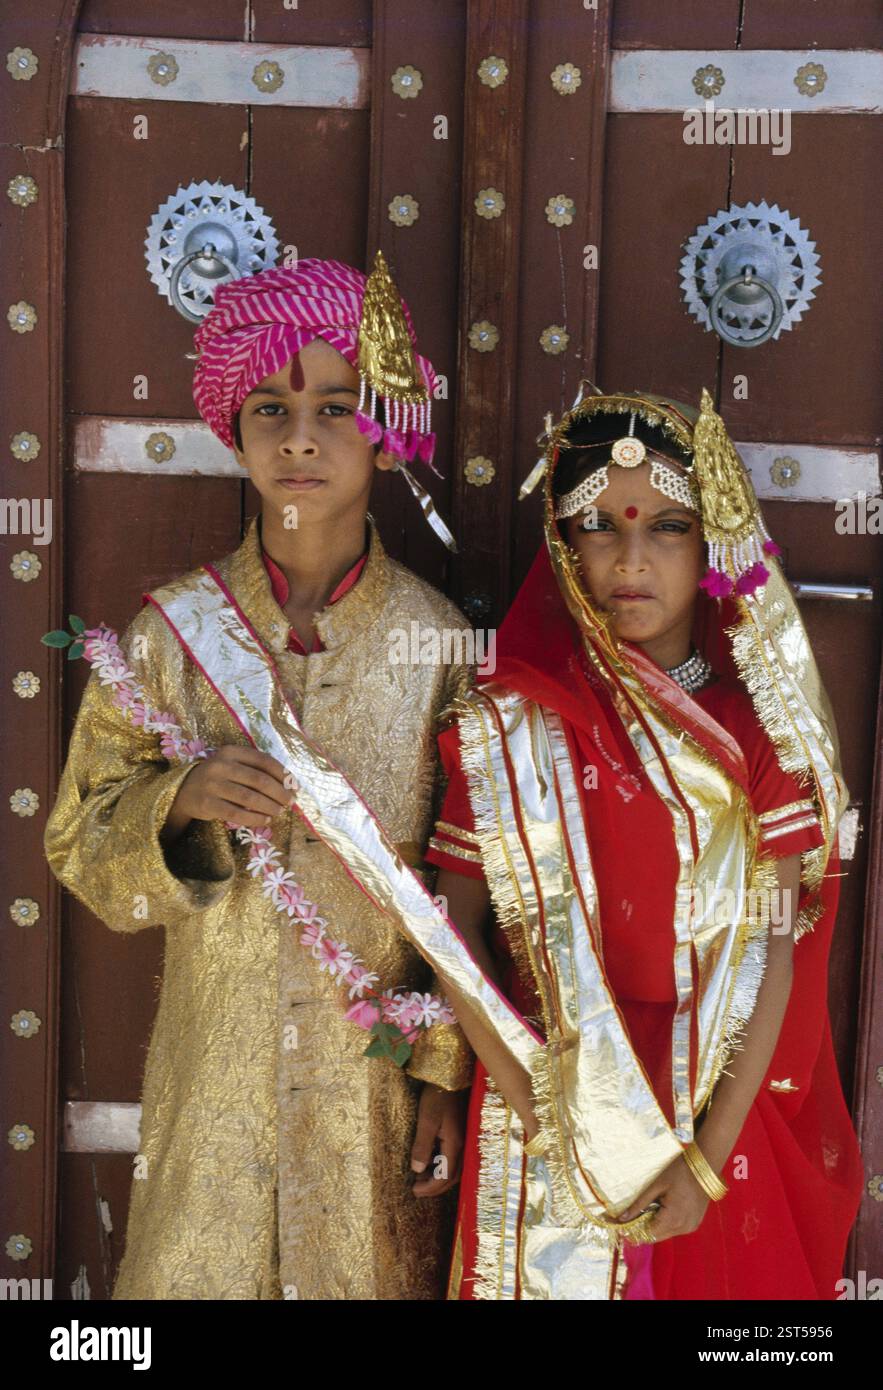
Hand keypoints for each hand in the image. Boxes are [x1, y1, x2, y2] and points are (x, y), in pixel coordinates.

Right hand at [161, 746, 291, 842]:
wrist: (184, 790)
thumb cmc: (219, 778)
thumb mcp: (233, 765)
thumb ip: (256, 770)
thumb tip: (289, 785)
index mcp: (231, 752)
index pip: (263, 761)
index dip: (283, 774)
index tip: (294, 786)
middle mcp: (220, 765)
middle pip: (259, 780)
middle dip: (279, 793)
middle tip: (290, 802)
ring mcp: (212, 785)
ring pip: (249, 798)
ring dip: (269, 806)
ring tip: (279, 811)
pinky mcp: (207, 804)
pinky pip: (236, 813)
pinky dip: (254, 818)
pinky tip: (265, 820)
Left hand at [410, 1083, 467, 1197]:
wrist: (450, 1079)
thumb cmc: (437, 1097)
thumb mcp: (426, 1121)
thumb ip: (423, 1146)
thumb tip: (417, 1170)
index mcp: (454, 1144)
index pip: (445, 1176)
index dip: (431, 1188)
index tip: (415, 1192)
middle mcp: (462, 1145)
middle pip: (452, 1176)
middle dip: (435, 1187)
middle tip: (417, 1190)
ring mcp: (461, 1140)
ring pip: (453, 1168)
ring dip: (438, 1177)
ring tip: (420, 1179)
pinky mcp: (458, 1134)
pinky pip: (452, 1158)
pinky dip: (440, 1166)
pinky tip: (428, 1163)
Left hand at [616, 1152, 711, 1241]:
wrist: (704, 1166)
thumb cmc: (678, 1172)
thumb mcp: (655, 1186)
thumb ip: (639, 1204)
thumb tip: (621, 1218)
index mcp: (672, 1219)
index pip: (647, 1235)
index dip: (633, 1231)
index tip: (622, 1224)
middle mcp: (682, 1228)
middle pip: (656, 1236)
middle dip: (643, 1228)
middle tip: (632, 1214)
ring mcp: (690, 1227)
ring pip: (665, 1233)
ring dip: (655, 1225)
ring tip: (649, 1207)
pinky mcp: (694, 1223)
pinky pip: (675, 1228)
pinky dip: (666, 1222)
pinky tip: (662, 1208)